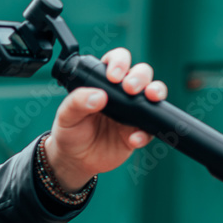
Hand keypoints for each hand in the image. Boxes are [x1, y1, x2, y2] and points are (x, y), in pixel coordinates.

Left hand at [44, 47, 168, 191]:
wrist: (75, 160)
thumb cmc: (69, 132)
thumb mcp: (65, 116)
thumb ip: (76, 103)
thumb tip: (98, 95)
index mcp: (103, 83)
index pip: (116, 61)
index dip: (119, 62)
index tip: (113, 76)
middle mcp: (121, 94)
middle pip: (141, 73)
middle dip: (140, 75)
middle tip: (130, 88)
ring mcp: (133, 112)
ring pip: (153, 95)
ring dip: (156, 92)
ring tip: (150, 97)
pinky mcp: (137, 131)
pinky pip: (149, 129)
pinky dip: (145, 133)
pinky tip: (134, 138)